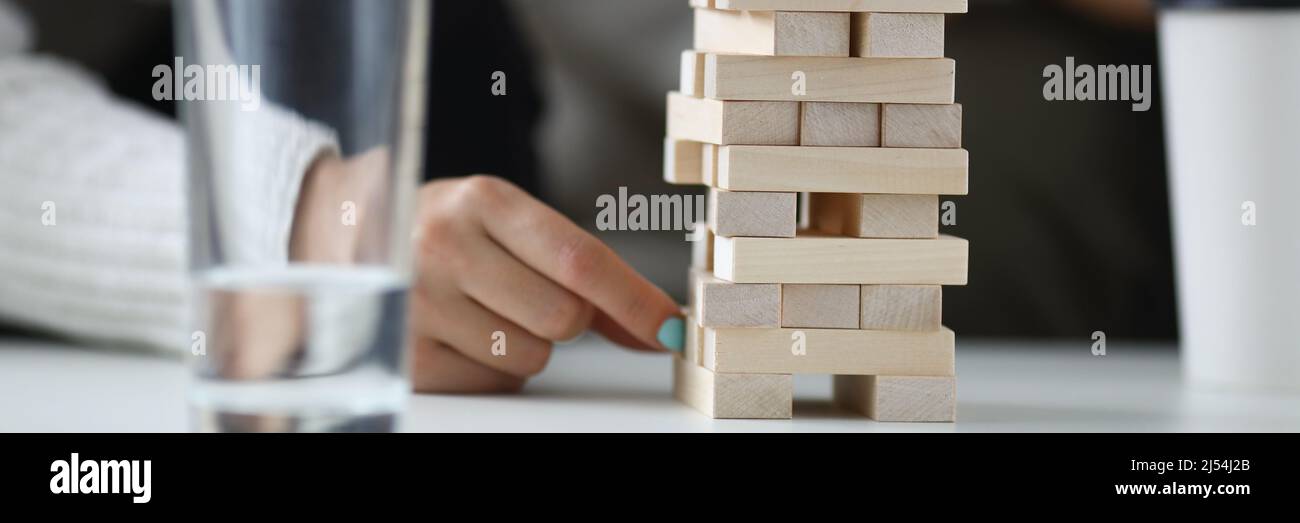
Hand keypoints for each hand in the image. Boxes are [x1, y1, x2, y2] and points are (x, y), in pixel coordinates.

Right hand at [408, 175, 683, 392]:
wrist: (346, 239)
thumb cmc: (450, 234)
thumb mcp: (509, 226)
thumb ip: (585, 273)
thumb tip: (660, 327)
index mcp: (483, 200)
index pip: (579, 258)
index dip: (634, 299)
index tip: (670, 327)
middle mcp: (444, 245)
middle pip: (564, 317)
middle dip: (562, 317)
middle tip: (522, 293)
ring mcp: (418, 303)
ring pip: (532, 356)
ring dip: (524, 346)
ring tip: (481, 311)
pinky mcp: (405, 354)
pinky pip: (493, 383)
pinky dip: (490, 370)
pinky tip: (460, 335)